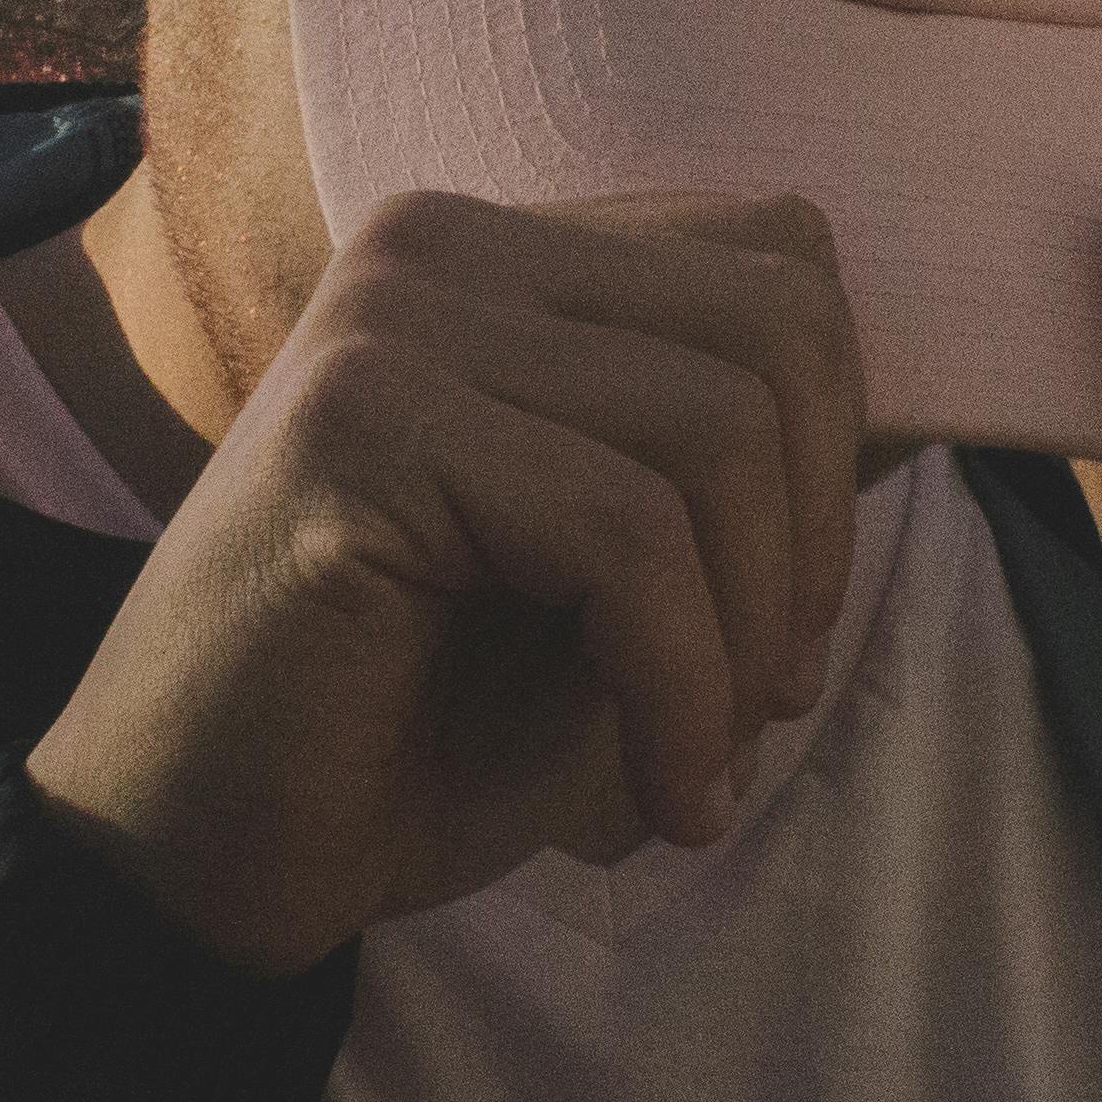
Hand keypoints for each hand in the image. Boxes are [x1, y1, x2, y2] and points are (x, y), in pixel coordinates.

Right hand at [25, 190, 866, 973]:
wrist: (193, 855)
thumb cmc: (407, 727)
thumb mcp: (613, 583)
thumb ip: (732, 480)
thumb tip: (909, 426)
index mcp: (501, 254)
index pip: (778, 258)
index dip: (837, 444)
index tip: (782, 625)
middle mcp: (439, 246)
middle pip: (776, 325)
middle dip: (811, 542)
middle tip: (760, 705)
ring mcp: (389, 322)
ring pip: (714, 428)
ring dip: (747, 636)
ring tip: (699, 763)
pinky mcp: (358, 428)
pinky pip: (623, 534)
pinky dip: (680, 686)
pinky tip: (658, 793)